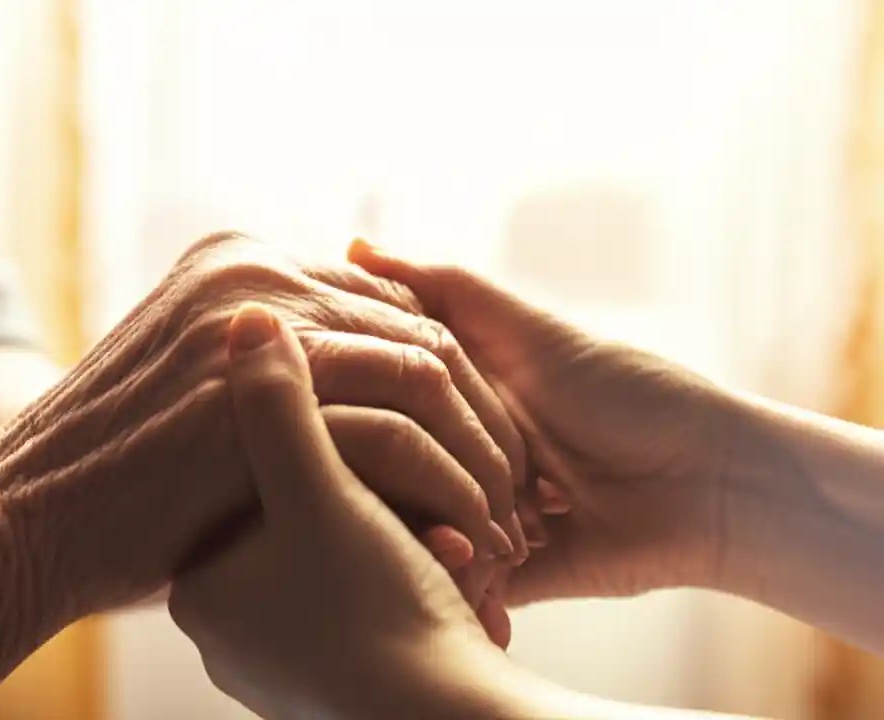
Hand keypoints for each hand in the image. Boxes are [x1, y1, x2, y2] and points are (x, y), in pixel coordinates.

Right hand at [0, 232, 524, 620]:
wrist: (24, 523)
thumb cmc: (116, 484)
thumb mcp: (194, 400)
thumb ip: (269, 374)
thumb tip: (367, 404)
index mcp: (238, 263)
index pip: (389, 308)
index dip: (454, 384)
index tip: (485, 456)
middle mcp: (250, 274)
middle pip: (421, 331)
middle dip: (484, 418)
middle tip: (518, 495)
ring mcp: (250, 324)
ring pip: (424, 371)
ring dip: (478, 455)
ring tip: (502, 528)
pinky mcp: (254, 389)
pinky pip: (395, 425)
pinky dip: (444, 487)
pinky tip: (463, 544)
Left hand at [169, 305, 525, 719]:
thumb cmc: (379, 620)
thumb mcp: (322, 495)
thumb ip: (278, 405)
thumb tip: (247, 316)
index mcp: (195, 581)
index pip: (245, 474)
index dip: (322, 447)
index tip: (373, 456)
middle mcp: (224, 624)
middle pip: (297, 514)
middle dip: (373, 502)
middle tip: (419, 515)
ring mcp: (276, 653)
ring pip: (341, 552)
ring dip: (402, 535)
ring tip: (445, 555)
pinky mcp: (332, 671)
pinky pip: (366, 592)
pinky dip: (408, 574)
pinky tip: (448, 576)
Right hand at [352, 241, 734, 602]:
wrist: (711, 486)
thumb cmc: (629, 394)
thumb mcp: (528, 328)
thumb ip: (445, 288)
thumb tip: (351, 245)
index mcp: (460, 392)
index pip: (378, 392)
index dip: (350, 391)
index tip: (321, 389)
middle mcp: (461, 451)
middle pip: (387, 463)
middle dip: (380, 467)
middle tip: (368, 464)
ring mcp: (479, 515)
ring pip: (412, 525)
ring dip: (419, 523)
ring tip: (434, 512)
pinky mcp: (505, 576)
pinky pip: (455, 583)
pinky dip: (454, 576)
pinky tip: (458, 557)